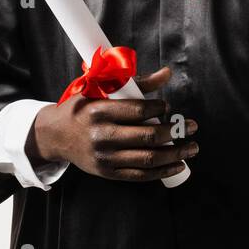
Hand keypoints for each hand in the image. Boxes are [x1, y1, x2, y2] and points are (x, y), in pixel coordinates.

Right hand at [28, 65, 198, 181]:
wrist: (55, 135)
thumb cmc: (83, 107)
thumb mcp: (102, 90)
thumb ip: (136, 83)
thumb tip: (167, 74)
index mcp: (99, 111)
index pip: (136, 110)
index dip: (158, 108)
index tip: (169, 106)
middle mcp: (101, 136)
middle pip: (146, 136)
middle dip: (175, 131)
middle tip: (192, 126)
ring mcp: (105, 157)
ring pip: (147, 158)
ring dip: (175, 153)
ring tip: (191, 147)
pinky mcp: (107, 173)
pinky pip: (140, 175)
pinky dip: (162, 171)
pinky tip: (178, 164)